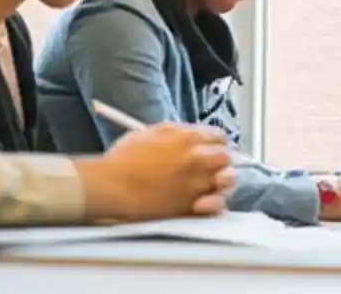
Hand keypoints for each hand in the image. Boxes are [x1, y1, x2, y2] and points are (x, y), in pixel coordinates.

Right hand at [75, 123, 234, 221]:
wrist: (112, 187)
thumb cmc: (124, 159)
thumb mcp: (148, 133)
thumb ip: (174, 132)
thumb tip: (188, 133)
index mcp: (188, 138)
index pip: (219, 137)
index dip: (213, 143)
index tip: (208, 149)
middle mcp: (198, 159)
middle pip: (226, 157)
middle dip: (220, 161)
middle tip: (209, 167)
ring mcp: (198, 184)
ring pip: (228, 180)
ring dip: (221, 181)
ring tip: (209, 185)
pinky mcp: (192, 207)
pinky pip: (217, 206)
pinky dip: (214, 204)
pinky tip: (204, 202)